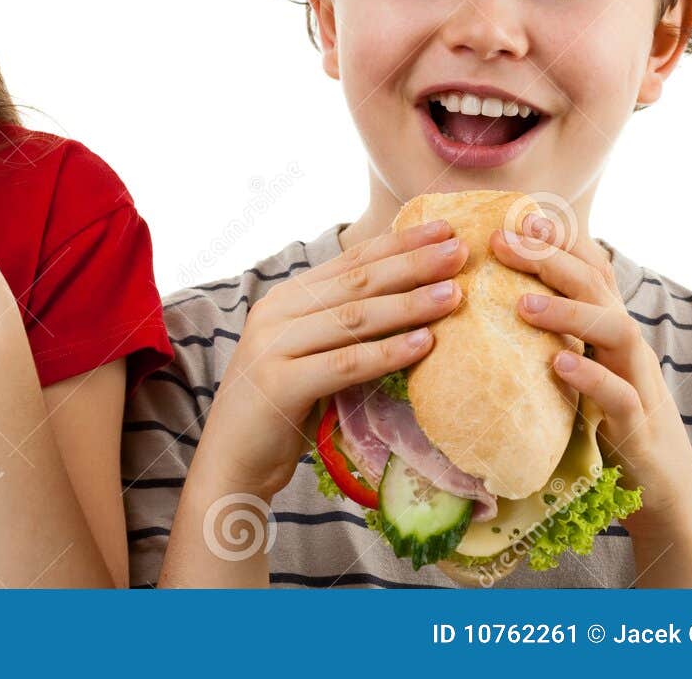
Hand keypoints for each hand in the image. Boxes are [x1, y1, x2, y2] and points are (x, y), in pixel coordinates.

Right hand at [189, 219, 468, 501]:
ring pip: (354, 318)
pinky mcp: (279, 384)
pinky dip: (387, 353)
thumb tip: (409, 302)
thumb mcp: (310, 356)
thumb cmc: (281, 410)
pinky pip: (345, 364)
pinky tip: (424, 344)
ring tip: (453, 294)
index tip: (444, 229)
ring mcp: (273, 346)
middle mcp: (276, 313)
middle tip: (459, 250)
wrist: (231, 462)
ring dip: (409, 304)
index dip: (398, 243)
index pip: (350, 262)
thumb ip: (341, 329)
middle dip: (412, 264)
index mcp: (285, 299)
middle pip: (356, 282)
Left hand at [492, 215, 691, 548]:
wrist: (661, 489)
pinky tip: (559, 365)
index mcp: (607, 327)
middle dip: (551, 258)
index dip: (559, 238)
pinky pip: (620, 396)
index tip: (517, 214)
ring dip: (569, 311)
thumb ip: (547, 334)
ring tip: (522, 303)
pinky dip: (592, 377)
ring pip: (616, 330)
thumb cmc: (605, 422)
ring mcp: (638, 383)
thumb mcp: (575, 367)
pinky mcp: (638, 427)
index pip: (591, 267)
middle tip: (502, 240)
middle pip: (598, 286)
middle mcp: (626, 346)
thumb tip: (486, 304)